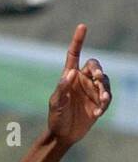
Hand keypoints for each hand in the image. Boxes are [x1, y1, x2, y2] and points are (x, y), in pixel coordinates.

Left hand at [48, 25, 111, 145]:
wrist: (63, 134)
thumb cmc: (56, 117)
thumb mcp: (56, 103)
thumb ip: (62, 88)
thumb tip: (71, 73)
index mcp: (69, 76)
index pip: (74, 54)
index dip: (78, 40)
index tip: (82, 26)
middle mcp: (82, 80)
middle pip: (94, 66)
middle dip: (97, 70)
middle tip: (97, 78)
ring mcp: (91, 90)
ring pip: (104, 81)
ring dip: (104, 89)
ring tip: (102, 101)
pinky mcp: (99, 101)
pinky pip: (107, 97)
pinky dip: (104, 103)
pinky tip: (97, 113)